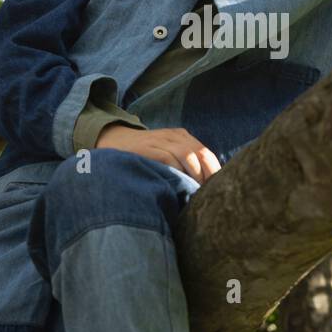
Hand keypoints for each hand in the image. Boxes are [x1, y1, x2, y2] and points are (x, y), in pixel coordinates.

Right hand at [96, 122, 221, 183]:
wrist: (114, 140)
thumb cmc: (145, 153)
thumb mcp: (167, 152)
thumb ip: (184, 163)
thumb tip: (204, 187)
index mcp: (183, 137)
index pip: (206, 154)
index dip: (214, 172)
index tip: (217, 190)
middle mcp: (175, 136)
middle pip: (201, 154)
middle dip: (208, 175)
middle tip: (208, 194)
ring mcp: (161, 140)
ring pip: (187, 156)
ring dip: (194, 176)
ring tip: (196, 193)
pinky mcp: (148, 147)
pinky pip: (168, 158)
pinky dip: (176, 172)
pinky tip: (178, 185)